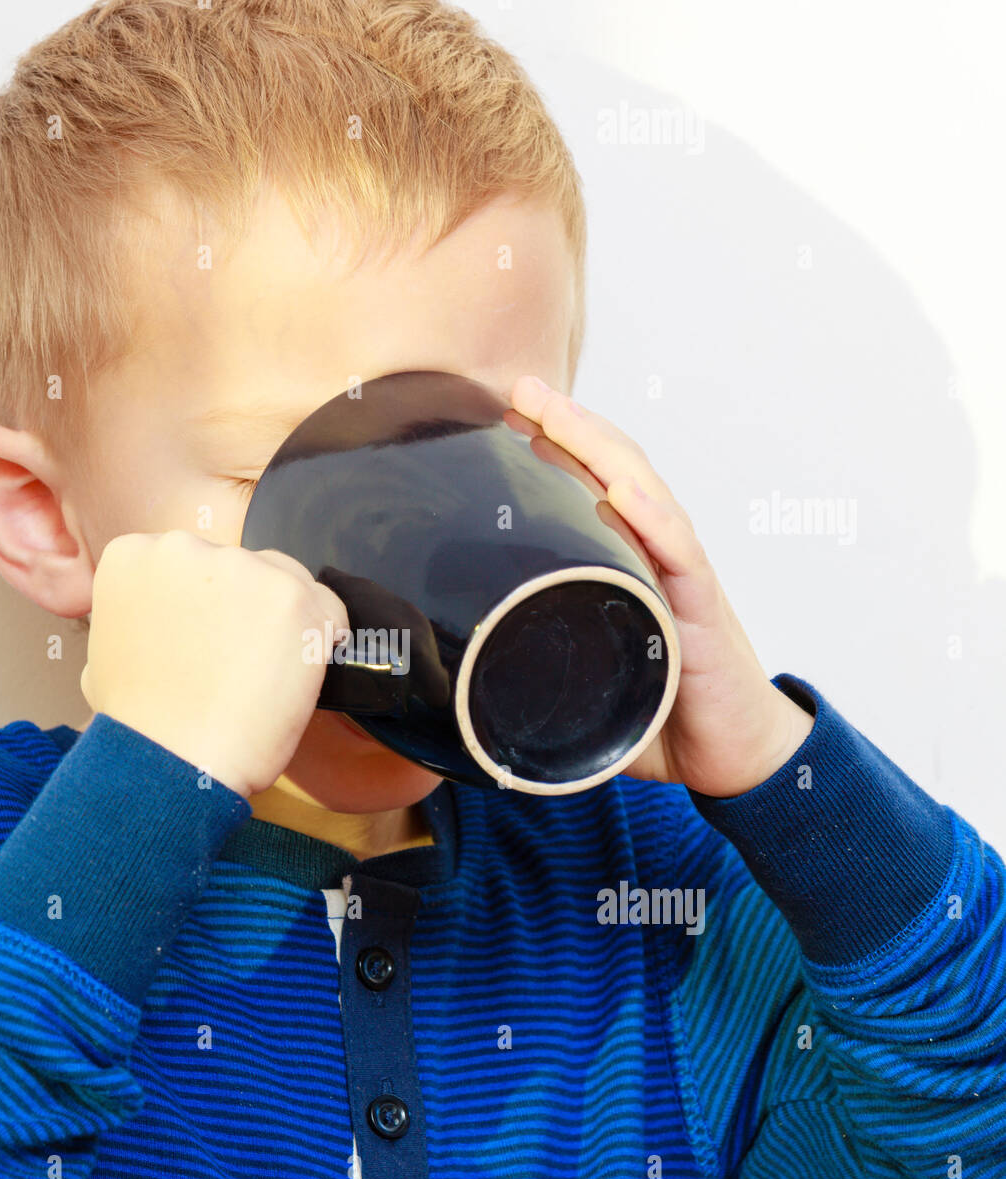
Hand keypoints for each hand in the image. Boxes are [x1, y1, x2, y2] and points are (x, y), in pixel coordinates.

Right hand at [80, 529, 349, 798]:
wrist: (171, 761)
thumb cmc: (141, 722)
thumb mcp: (108, 650)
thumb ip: (142, 613)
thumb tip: (169, 619)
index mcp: (137, 555)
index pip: (195, 562)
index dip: (209, 606)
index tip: (209, 642)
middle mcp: (185, 547)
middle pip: (243, 566)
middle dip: (248, 608)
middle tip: (240, 664)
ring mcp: (241, 568)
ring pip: (287, 582)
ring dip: (285, 622)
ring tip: (266, 676)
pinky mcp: (290, 598)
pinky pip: (328, 610)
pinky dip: (322, 640)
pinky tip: (298, 676)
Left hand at [505, 378, 813, 798]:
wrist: (735, 758)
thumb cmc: (661, 717)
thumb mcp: (587, 682)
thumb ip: (543, 664)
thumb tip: (473, 675)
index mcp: (629, 566)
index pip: (592, 491)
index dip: (555, 450)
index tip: (507, 416)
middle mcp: (658, 558)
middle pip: (614, 474)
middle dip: (568, 427)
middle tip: (520, 389)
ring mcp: (682, 578)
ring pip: (642, 496)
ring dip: (600, 449)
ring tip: (556, 412)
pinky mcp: (702, 612)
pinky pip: (680, 555)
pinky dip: (653, 519)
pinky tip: (623, 489)